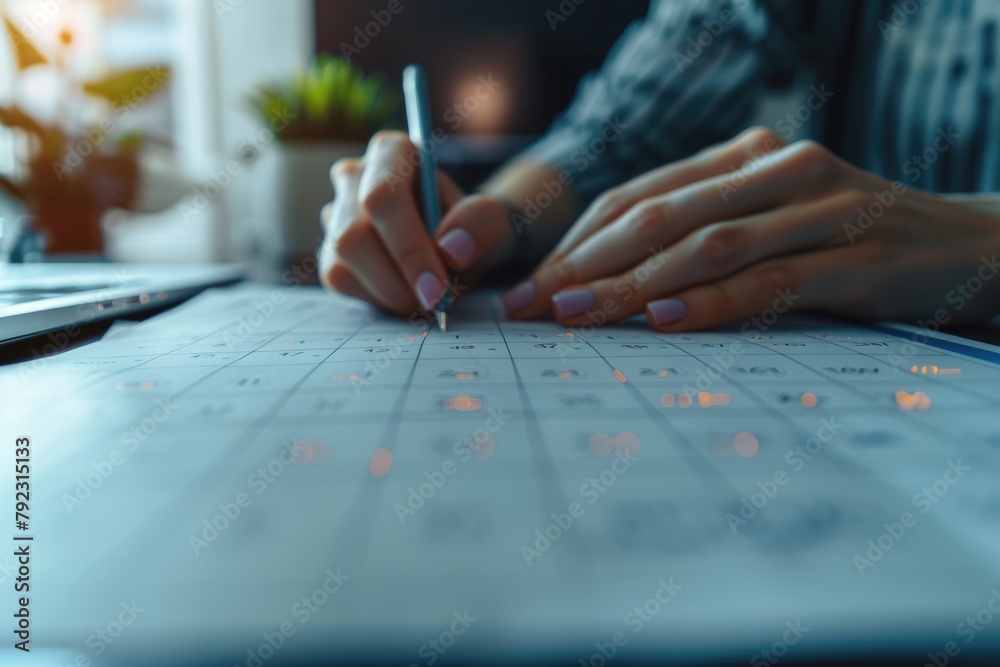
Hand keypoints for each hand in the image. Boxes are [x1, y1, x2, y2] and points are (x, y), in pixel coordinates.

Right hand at [318, 131, 512, 314]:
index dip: (408, 248)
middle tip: (435, 305)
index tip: (437, 290)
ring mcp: (336, 213)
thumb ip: (479, 224)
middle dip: (398, 280)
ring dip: (389, 292)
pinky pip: (340, 281)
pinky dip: (377, 298)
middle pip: (355, 235)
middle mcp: (354, 175)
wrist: (457, 245)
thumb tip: (450, 250)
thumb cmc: (470, 225)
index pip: (383, 197)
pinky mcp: (330, 250)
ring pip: (342, 261)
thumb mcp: (491, 220)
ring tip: (427, 298)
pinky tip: (405, 293)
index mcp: (392, 152)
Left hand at [502, 127, 999, 329]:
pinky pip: (773, 280)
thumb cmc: (843, 241)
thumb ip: (701, 235)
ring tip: (580, 316)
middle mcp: (778, 170)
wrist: (961, 245)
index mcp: (746, 155)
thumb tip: (602, 285)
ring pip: (709, 244)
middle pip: (662, 217)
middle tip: (537, 307)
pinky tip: (666, 320)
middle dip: (588, 264)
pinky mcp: (858, 257)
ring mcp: (821, 210)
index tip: (531, 287)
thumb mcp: (768, 221)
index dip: (578, 242)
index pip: (641, 196)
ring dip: (635, 283)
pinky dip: (715, 302)